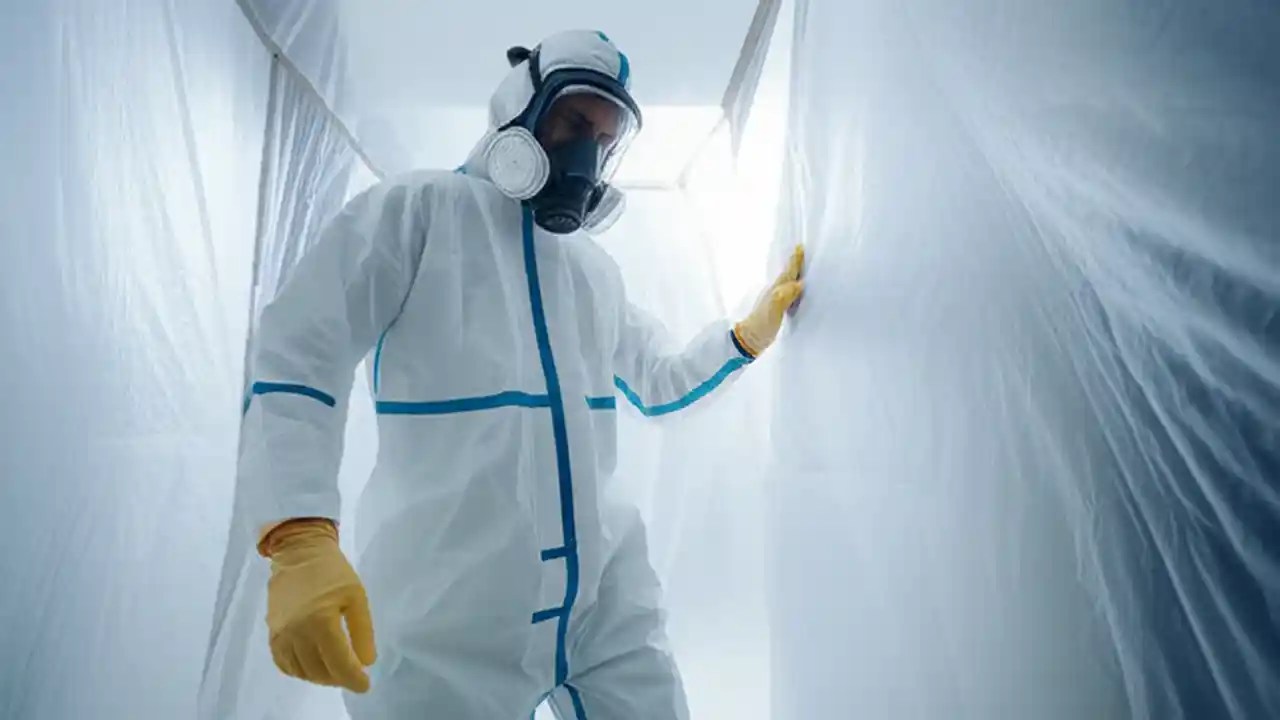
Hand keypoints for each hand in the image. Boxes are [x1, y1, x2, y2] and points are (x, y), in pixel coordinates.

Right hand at [262, 519, 376, 692]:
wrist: (299, 553)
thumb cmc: (332, 572)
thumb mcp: (357, 597)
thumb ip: (362, 631)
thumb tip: (366, 662)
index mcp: (321, 622)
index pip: (339, 664)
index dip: (354, 680)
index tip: (365, 685)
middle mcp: (298, 632)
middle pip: (320, 672)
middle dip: (339, 678)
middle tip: (352, 674)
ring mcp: (281, 635)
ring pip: (302, 671)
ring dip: (321, 677)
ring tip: (336, 669)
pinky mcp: (272, 633)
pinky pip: (285, 664)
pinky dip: (301, 671)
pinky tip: (314, 665)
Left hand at [733, 244, 804, 356]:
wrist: (749, 341)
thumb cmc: (761, 324)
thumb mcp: (774, 309)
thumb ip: (786, 295)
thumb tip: (800, 284)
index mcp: (776, 290)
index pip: (788, 272)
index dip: (795, 261)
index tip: (801, 247)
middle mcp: (775, 293)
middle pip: (788, 275)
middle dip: (797, 265)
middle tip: (806, 255)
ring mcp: (775, 302)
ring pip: (789, 285)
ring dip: (797, 277)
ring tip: (807, 272)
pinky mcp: (777, 312)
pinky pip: (790, 296)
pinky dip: (796, 292)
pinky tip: (800, 295)